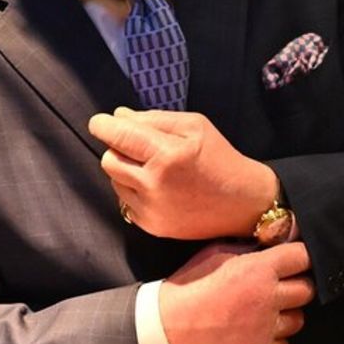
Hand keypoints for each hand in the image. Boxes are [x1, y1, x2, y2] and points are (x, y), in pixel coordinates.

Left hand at [89, 107, 280, 239]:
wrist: (243, 203)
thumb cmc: (220, 158)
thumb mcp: (195, 126)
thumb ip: (154, 119)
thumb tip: (118, 116)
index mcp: (168, 154)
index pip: (118, 135)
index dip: (103, 125)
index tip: (100, 122)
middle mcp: (154, 184)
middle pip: (109, 159)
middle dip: (118, 148)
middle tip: (140, 147)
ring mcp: (151, 209)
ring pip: (114, 181)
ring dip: (127, 171)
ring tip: (155, 169)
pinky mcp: (151, 226)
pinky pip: (125, 202)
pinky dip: (136, 191)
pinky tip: (160, 188)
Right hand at [159, 240, 314, 343]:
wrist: (166, 327)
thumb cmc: (188, 287)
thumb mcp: (216, 254)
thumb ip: (248, 249)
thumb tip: (270, 244)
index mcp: (260, 268)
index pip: (303, 256)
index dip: (301, 257)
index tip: (296, 260)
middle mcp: (269, 297)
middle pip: (307, 290)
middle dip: (296, 286)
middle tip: (280, 287)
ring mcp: (266, 327)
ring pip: (299, 320)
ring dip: (287, 315)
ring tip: (267, 312)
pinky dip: (275, 340)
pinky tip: (258, 332)